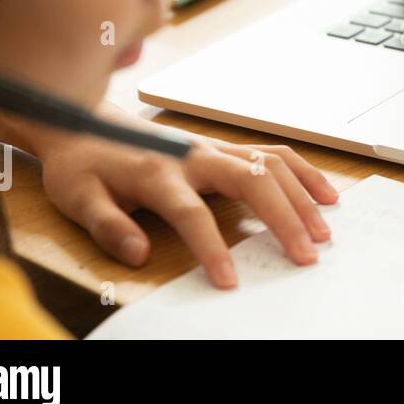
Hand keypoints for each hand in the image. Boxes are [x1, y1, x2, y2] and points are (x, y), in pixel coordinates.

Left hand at [27, 102, 338, 288]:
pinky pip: (274, 154)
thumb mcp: (79, 198)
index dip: (212, 247)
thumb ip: (108, 227)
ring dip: (302, 196)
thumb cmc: (83, 165)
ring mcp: (214, 148)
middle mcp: (194, 155)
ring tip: (324, 230)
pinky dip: (303, 172)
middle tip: (306, 253)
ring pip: (272, 164)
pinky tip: (324, 193)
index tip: (230, 280)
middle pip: (252, 181)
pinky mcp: (225, 148)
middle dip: (284, 218)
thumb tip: (138, 254)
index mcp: (158, 172)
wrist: (85, 123)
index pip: (192, 213)